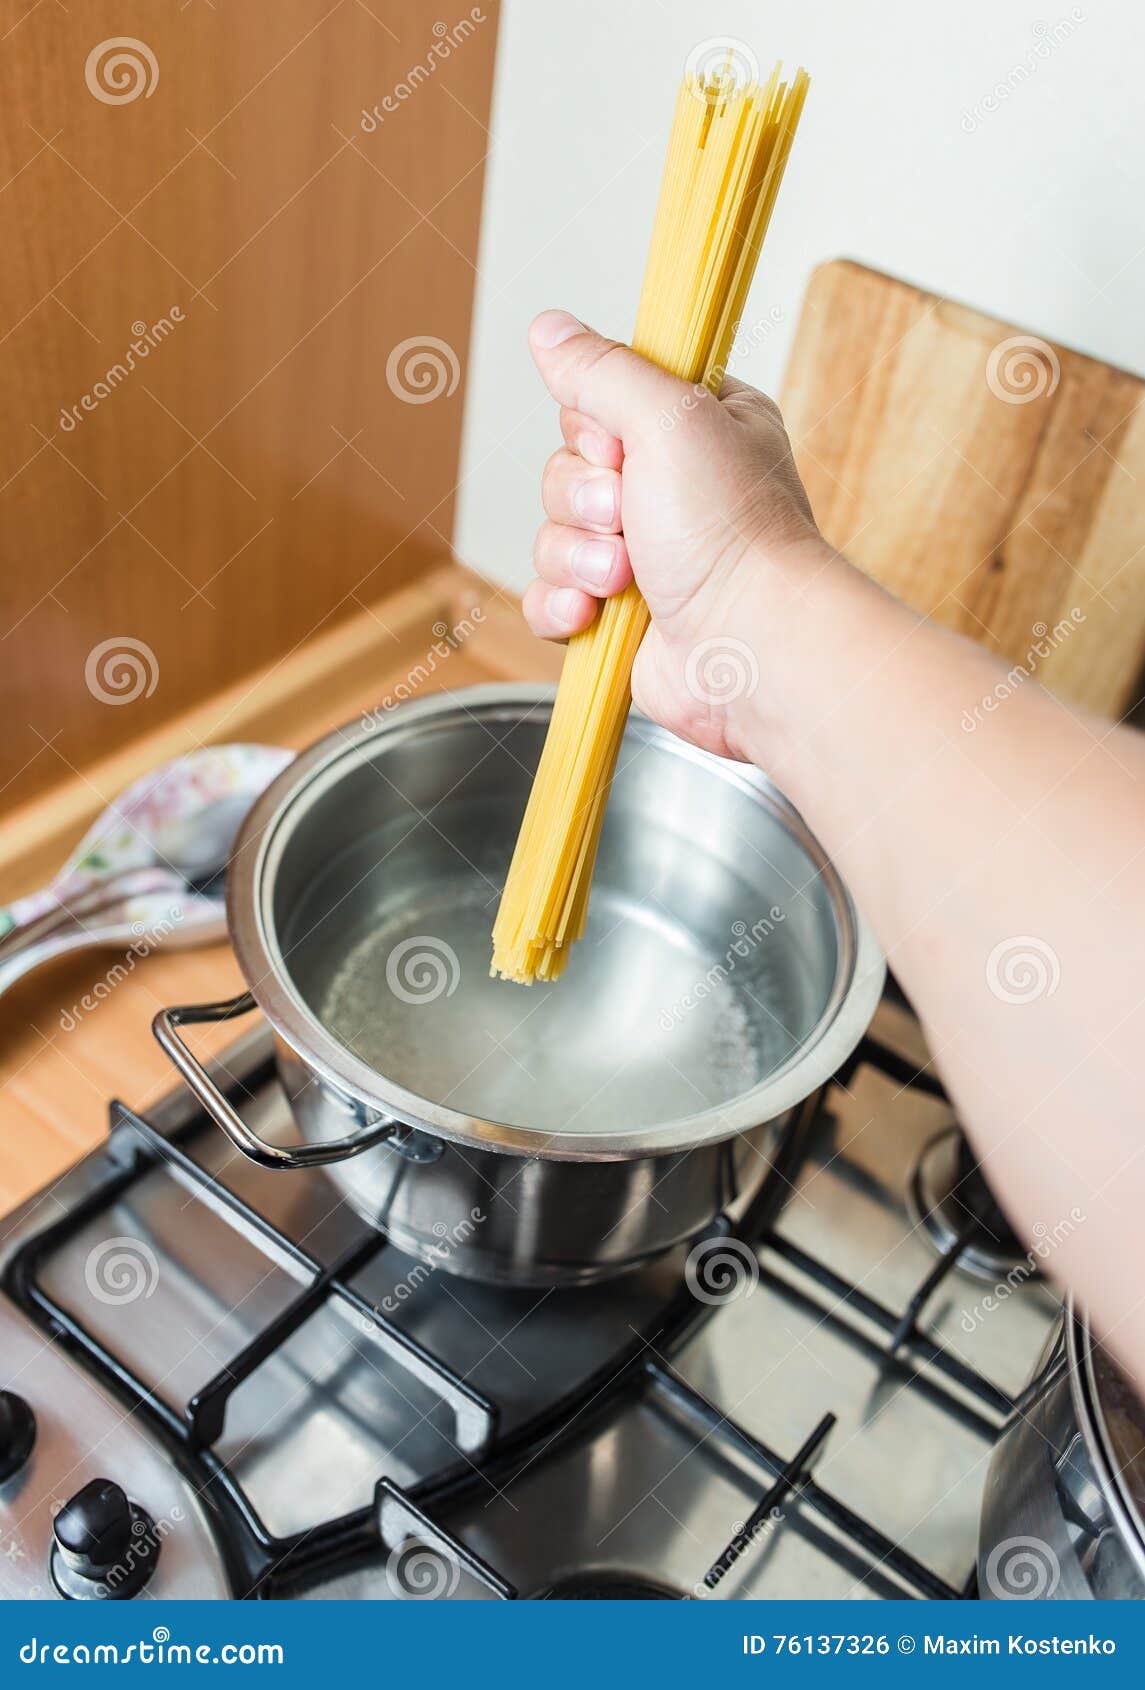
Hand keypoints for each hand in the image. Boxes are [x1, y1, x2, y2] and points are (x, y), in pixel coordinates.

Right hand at [522, 308, 829, 758]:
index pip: (599, 406)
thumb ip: (603, 370)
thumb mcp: (669, 417)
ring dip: (579, 557)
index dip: (594, 431)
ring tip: (628, 575)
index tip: (625, 449)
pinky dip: (562, 605)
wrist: (750, 646)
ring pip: (555, 536)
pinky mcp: (618, 617)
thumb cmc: (733, 534)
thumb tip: (548, 327)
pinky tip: (593, 614)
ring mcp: (644, 556)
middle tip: (629, 516)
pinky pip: (550, 595)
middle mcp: (670, 489)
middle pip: (567, 471)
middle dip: (586, 501)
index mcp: (695, 430)